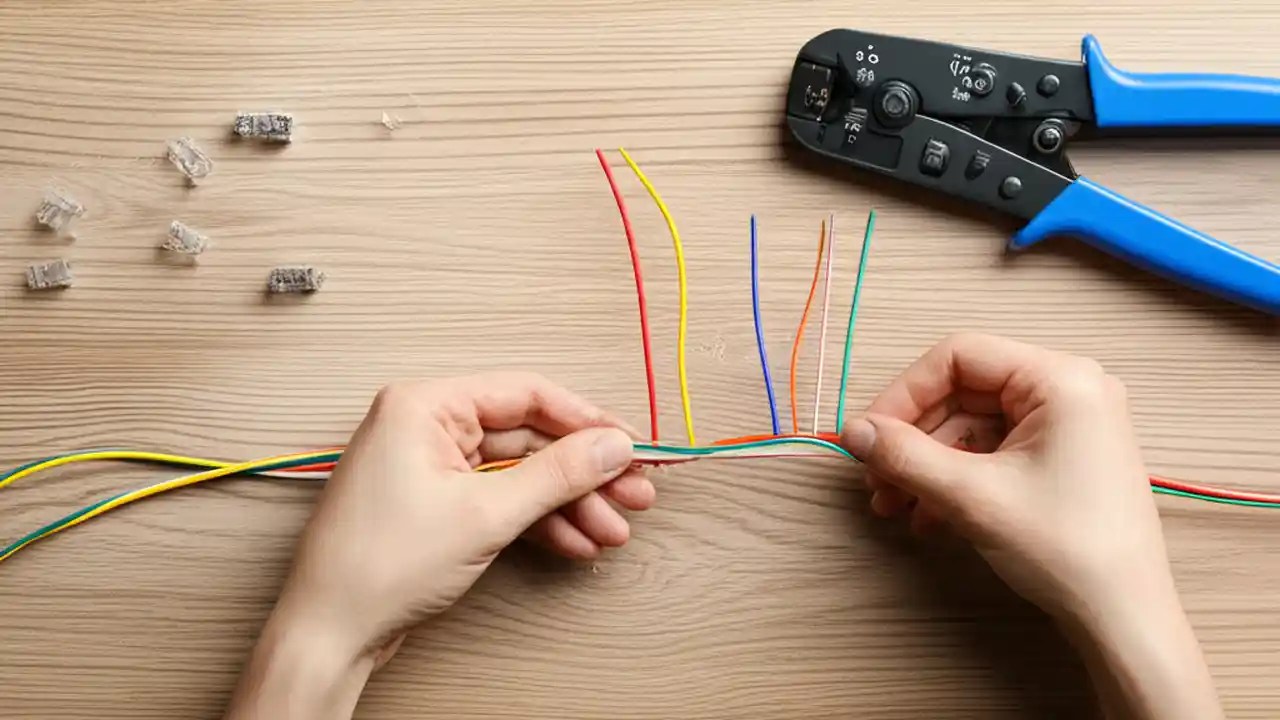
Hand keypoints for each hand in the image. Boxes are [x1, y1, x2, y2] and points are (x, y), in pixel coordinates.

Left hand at [226, 373, 652, 719]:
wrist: (329, 633)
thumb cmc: (379, 566)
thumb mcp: (485, 514)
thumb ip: (558, 475)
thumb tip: (612, 446)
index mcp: (425, 405)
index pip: (526, 393)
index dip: (585, 421)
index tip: (629, 446)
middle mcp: (425, 426)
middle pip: (528, 437)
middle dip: (584, 471)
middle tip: (634, 492)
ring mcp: (429, 467)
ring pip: (519, 474)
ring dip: (569, 503)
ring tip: (612, 529)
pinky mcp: (435, 504)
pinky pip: (499, 500)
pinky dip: (538, 522)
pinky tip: (576, 542)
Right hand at [840, 334, 1221, 719]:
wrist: (1124, 619)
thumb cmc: (1065, 549)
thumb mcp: (972, 497)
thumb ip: (904, 456)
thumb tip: (853, 432)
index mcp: (1061, 380)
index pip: (959, 357)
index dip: (904, 393)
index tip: (869, 436)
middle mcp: (1070, 390)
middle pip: (963, 392)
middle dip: (913, 439)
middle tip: (875, 481)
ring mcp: (1070, 426)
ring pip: (972, 427)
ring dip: (927, 465)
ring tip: (895, 507)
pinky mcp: (1064, 459)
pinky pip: (994, 452)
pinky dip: (956, 479)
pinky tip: (929, 518)